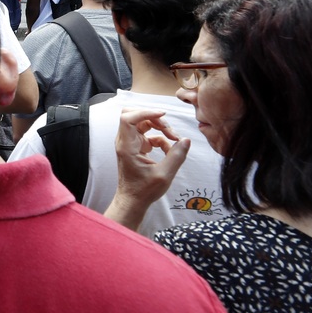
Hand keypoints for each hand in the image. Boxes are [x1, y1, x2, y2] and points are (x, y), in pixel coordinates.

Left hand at [103, 109, 191, 230]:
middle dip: (154, 118)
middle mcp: (125, 141)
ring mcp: (130, 143)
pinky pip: (148, 135)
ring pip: (143, 123)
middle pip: (135, 115)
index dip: (145, 111)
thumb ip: (176, 156)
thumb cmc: (144, 190)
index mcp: (127, 146)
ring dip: (160, 128)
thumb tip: (186, 140)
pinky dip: (161, 139)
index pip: (128, 118)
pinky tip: (170, 150)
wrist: (132, 200)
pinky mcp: (136, 147)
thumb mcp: (164, 174)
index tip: (163, 114)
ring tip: (175, 139)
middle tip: (169, 130)